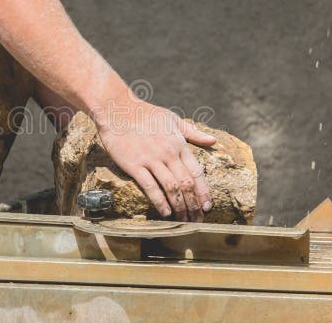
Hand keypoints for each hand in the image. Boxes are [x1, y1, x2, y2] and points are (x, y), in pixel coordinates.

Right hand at [94, 100, 216, 221]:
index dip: (204, 192)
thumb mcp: (172, 119)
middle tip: (197, 221)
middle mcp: (168, 153)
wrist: (117, 110)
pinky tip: (165, 213)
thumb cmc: (145, 113)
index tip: (207, 207)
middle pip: (186, 184)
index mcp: (179, 144)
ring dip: (180, 207)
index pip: (197, 172)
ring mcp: (152, 160)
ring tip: (183, 221)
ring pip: (172, 188)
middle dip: (194, 205)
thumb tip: (214, 141)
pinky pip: (151, 187)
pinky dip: (160, 202)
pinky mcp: (135, 165)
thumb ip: (193, 133)